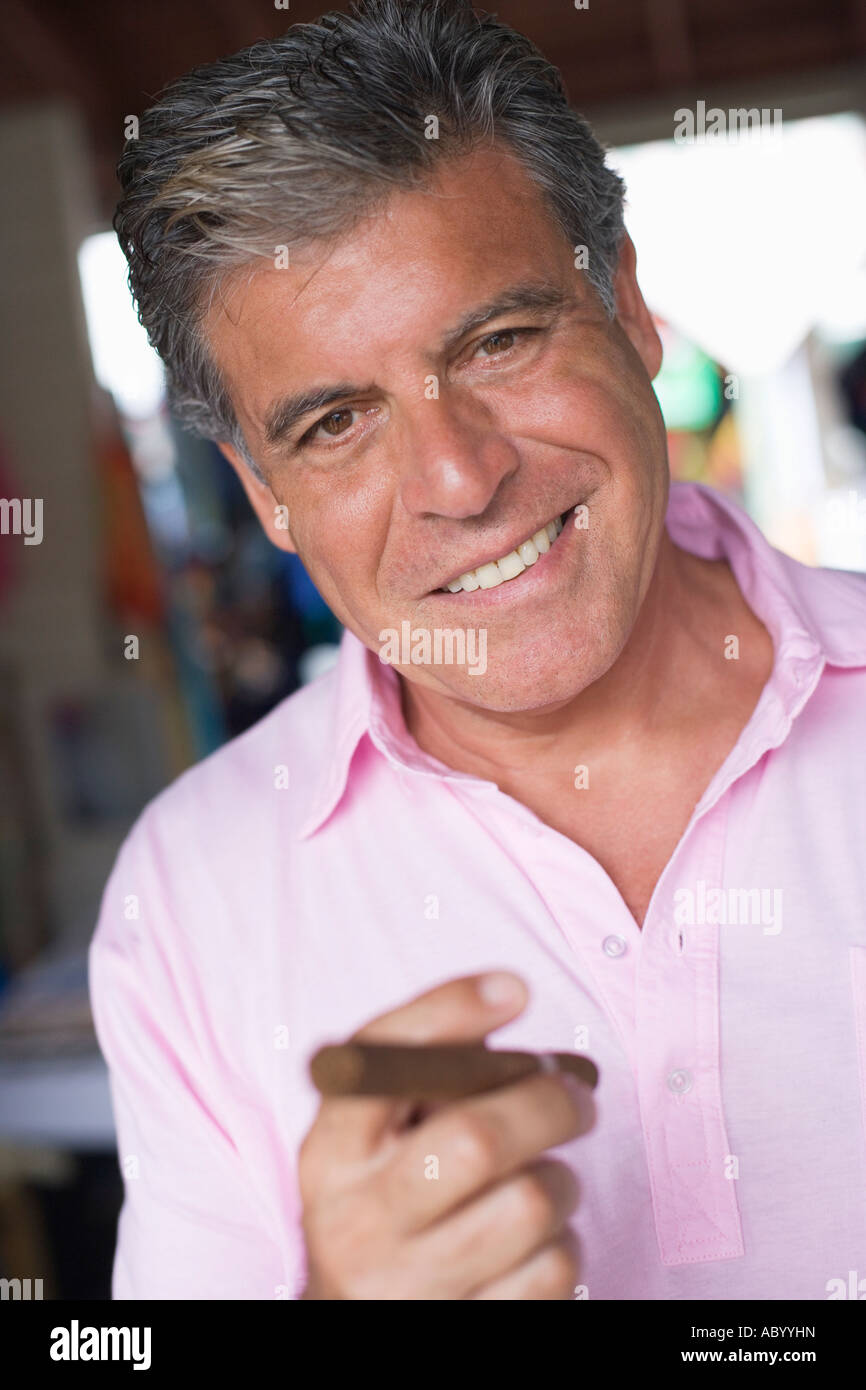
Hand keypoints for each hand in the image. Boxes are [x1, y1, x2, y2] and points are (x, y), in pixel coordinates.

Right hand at [299, 971, 594, 1298]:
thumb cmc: (390, 1195)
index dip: (450, 1012)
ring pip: (530, 1203)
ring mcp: (407, 1287)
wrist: (360, 1318)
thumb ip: (430, 1062)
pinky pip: (552, 1271)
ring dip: (559, 1181)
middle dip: (549, 1104)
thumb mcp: (381, 1130)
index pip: (381, 1063)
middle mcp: (355, 1220)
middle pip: (476, 1140)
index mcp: (330, 1151)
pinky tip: (534, 1241)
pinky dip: (563, 1244)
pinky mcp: (463, 1331)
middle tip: (577, 1098)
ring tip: (539, 1180)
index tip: (514, 988)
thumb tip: (506, 994)